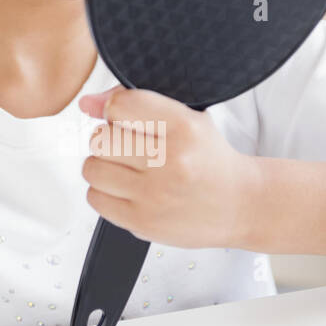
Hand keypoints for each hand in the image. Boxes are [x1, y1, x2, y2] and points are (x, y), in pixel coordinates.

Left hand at [78, 85, 252, 248]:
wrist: (238, 204)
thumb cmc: (210, 160)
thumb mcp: (187, 119)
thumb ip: (136, 104)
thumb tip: (87, 103)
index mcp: (184, 128)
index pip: (120, 105)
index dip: (114, 109)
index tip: (122, 117)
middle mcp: (170, 161)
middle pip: (100, 138)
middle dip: (108, 139)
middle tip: (127, 146)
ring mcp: (154, 195)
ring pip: (92, 168)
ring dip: (103, 165)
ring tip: (126, 168)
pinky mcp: (142, 222)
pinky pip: (95, 199)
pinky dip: (105, 192)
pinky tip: (127, 189)